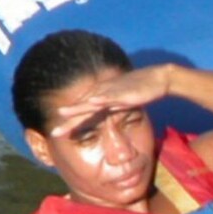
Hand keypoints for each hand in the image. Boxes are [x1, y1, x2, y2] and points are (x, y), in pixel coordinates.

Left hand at [46, 66, 173, 137]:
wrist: (158, 79)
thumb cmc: (141, 91)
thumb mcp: (124, 102)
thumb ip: (113, 108)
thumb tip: (105, 114)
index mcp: (102, 98)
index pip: (83, 113)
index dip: (70, 123)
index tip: (58, 134)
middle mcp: (102, 94)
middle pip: (82, 109)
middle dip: (68, 121)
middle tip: (54, 132)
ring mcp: (111, 92)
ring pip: (91, 103)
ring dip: (77, 108)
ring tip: (63, 113)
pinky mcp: (123, 92)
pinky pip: (109, 96)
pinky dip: (100, 99)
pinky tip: (90, 103)